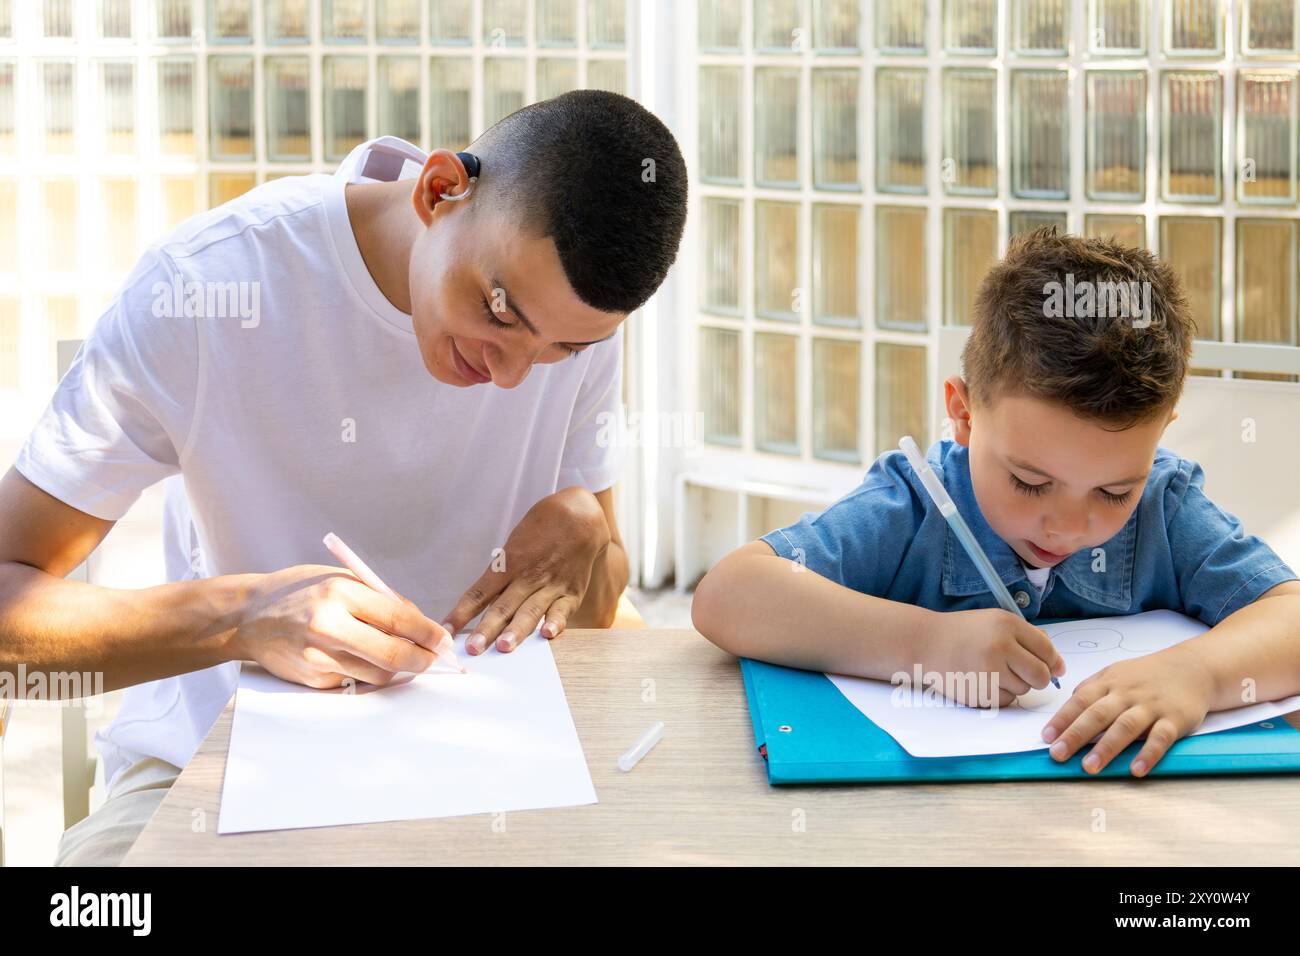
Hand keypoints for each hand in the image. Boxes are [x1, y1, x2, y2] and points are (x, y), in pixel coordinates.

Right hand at [232, 564, 449, 688]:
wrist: (248, 617)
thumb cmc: (300, 591)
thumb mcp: (341, 580)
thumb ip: (382, 601)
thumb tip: (422, 625)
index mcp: (340, 594)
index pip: (398, 620)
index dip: (429, 633)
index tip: (444, 640)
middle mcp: (328, 627)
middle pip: (392, 656)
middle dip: (423, 660)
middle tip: (434, 657)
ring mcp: (318, 657)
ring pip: (378, 675)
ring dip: (399, 669)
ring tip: (403, 655)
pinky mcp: (312, 679)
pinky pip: (355, 681)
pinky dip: (369, 673)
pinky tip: (364, 658)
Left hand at [442, 487, 609, 654]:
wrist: (579, 516)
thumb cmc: (541, 530)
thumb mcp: (515, 546)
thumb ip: (502, 575)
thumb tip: (482, 602)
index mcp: (508, 564)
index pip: (480, 593)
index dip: (461, 613)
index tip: (446, 631)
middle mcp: (527, 576)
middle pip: (503, 606)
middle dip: (486, 629)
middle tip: (472, 648)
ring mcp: (550, 585)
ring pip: (530, 610)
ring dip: (517, 630)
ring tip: (504, 647)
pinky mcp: (572, 592)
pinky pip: (562, 609)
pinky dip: (555, 622)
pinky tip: (547, 634)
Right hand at [916, 608, 1065, 706]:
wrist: (924, 643)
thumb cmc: (963, 632)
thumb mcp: (995, 621)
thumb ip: (1026, 637)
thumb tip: (1057, 663)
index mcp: (1007, 625)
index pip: (1046, 650)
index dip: (1054, 662)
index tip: (1055, 667)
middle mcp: (1000, 646)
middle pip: (1040, 675)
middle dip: (1038, 678)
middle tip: (1026, 674)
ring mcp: (988, 671)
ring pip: (1023, 690)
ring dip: (1015, 685)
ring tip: (994, 672)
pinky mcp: (979, 691)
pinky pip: (1006, 700)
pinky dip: (1000, 694)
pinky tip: (983, 680)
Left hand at [1040, 646, 1214, 775]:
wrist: (1191, 667)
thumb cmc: (1146, 675)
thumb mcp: (1114, 674)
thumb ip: (1090, 689)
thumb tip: (1066, 709)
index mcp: (1109, 683)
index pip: (1080, 701)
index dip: (1062, 719)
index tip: (1046, 737)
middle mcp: (1127, 694)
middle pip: (1098, 714)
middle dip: (1075, 735)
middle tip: (1058, 754)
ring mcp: (1151, 706)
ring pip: (1126, 726)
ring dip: (1107, 747)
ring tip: (1090, 767)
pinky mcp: (1175, 719)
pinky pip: (1161, 738)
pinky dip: (1148, 754)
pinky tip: (1136, 769)